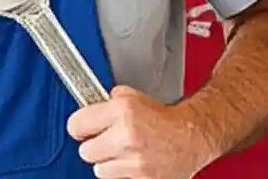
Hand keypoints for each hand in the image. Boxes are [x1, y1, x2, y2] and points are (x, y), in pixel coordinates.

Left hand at [67, 86, 217, 177]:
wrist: (192, 135)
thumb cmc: (163, 117)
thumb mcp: (131, 96)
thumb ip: (105, 102)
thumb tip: (86, 109)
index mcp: (121, 111)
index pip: (75, 126)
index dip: (80, 127)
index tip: (84, 129)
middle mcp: (127, 136)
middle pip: (85, 152)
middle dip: (95, 146)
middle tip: (108, 141)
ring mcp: (136, 162)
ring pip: (100, 170)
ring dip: (109, 163)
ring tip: (124, 153)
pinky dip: (124, 174)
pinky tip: (134, 163)